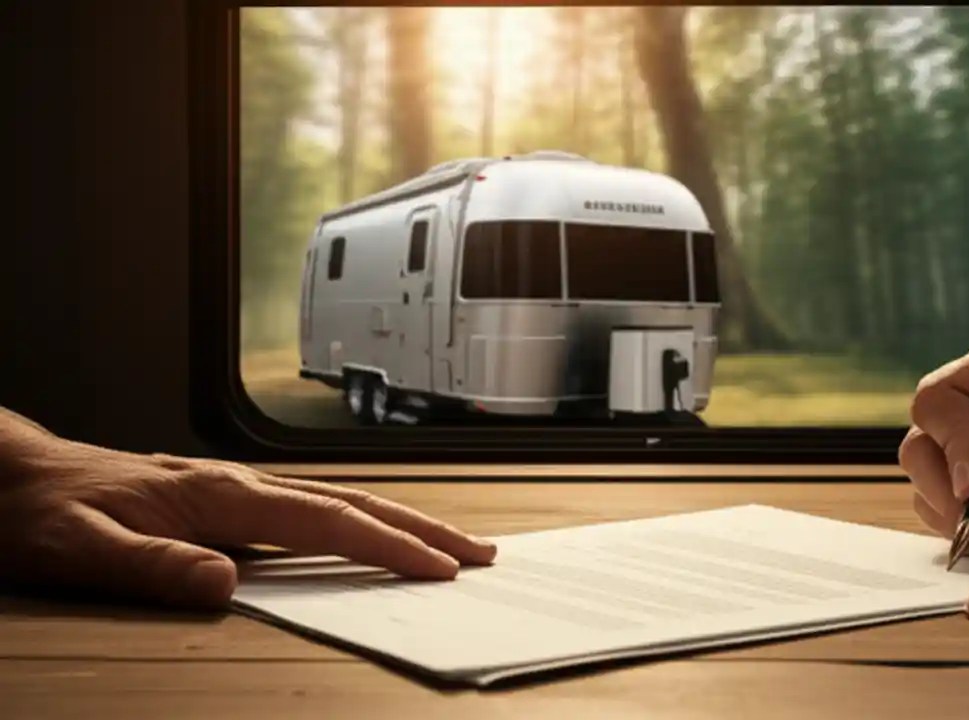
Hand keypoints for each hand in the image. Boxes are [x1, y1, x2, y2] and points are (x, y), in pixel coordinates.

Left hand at [0, 437, 496, 609]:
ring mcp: (239, 489)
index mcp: (219, 495)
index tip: (436, 566)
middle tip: (477, 552)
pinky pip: (315, 511)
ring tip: (447, 542)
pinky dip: (362, 522)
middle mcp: (240, 485)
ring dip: (401, 520)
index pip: (325, 523)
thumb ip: (152, 567)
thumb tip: (224, 585)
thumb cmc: (47, 510)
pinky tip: (373, 535)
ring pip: (341, 502)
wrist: (17, 476)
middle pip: (353, 503)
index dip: (387, 545)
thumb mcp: (82, 548)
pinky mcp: (230, 500)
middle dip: (421, 527)